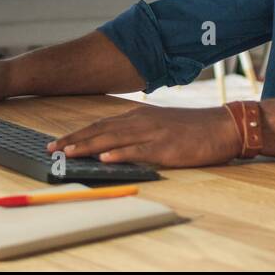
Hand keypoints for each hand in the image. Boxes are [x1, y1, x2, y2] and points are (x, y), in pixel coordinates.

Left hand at [47, 105, 241, 167]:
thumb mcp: (159, 124)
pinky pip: (139, 151)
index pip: (100, 124)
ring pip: (113, 139)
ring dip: (88, 146)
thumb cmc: (192, 128)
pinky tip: (105, 158)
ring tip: (68, 153)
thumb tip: (113, 144)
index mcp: (138, 116)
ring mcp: (153, 134)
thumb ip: (137, 131)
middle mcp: (141, 122)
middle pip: (100, 130)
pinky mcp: (166, 147)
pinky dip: (120, 154)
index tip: (58, 142)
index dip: (77, 134)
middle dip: (74, 140)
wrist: (223, 126)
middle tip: (51, 149)